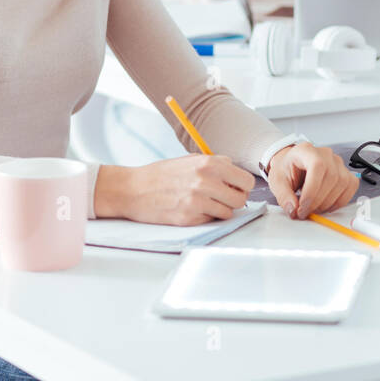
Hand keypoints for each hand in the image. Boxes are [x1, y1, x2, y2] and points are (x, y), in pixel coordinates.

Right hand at [108, 156, 254, 225]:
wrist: (133, 189)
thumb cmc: (162, 174)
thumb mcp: (191, 159)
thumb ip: (216, 164)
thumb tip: (236, 173)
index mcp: (209, 164)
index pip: (246, 181)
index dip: (242, 186)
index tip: (234, 188)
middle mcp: (206, 181)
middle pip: (241, 199)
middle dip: (233, 200)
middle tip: (221, 198)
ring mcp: (197, 201)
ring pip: (228, 212)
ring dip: (219, 210)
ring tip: (204, 203)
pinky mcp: (188, 218)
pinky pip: (211, 221)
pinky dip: (205, 217)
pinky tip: (191, 209)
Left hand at [266, 143, 358, 218]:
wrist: (293, 163)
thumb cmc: (287, 168)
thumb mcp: (278, 181)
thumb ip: (284, 196)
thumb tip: (293, 209)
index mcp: (307, 151)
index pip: (317, 166)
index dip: (312, 190)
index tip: (302, 206)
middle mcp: (325, 154)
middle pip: (331, 178)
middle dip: (318, 201)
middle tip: (305, 211)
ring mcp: (338, 162)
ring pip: (343, 184)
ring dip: (328, 203)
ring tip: (314, 208)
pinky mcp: (345, 172)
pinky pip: (351, 187)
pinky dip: (340, 201)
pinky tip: (327, 205)